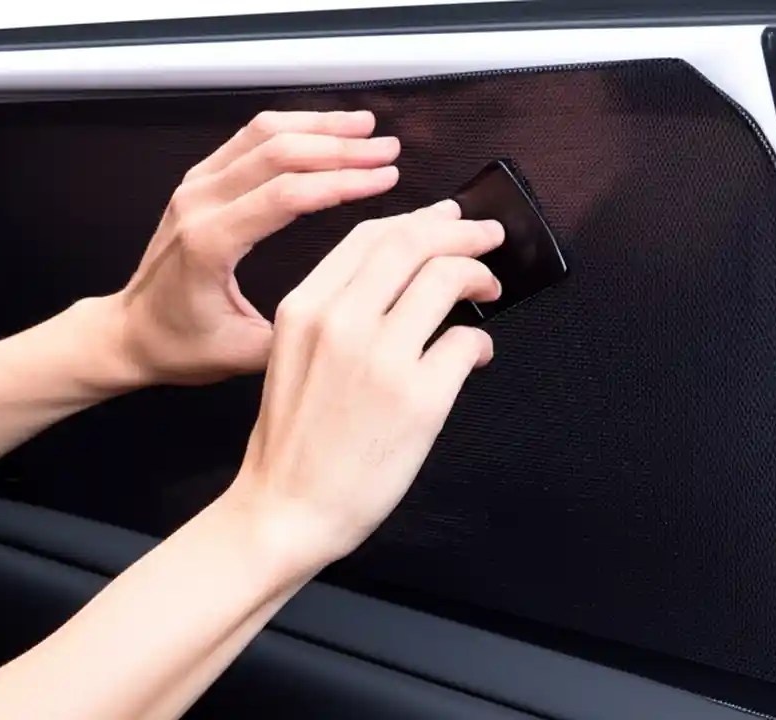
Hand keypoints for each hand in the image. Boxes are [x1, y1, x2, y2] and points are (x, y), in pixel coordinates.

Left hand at [110, 110, 400, 385]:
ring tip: (365, 127)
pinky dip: (291, 127)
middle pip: (278, 152)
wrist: (129, 334)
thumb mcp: (244, 355)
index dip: (343, 181)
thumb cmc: (179, 347)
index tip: (386, 178)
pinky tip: (324, 129)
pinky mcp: (198, 181)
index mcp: (210, 243)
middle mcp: (198, 204)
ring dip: (318, 126)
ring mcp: (194, 187)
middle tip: (388, 150)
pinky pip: (247, 138)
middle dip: (340, 147)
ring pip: (262, 133)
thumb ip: (298, 332)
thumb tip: (357, 313)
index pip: (287, 195)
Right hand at [226, 200, 504, 569]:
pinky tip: (475, 356)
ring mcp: (381, 358)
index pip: (369, 236)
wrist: (285, 509)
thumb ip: (337, 311)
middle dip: (462, 231)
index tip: (446, 219)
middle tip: (488, 236)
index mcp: (304, 308)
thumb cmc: (293, 441)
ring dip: (478, 274)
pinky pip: (466, 342)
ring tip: (490, 288)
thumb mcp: (293, 355)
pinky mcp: (419, 398)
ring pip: (446, 278)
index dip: (419, 220)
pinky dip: (480, 342)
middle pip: (413, 242)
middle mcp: (340, 322)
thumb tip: (405, 279)